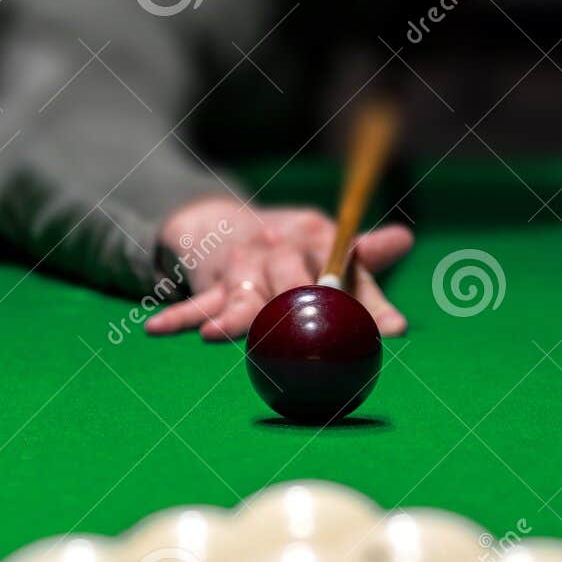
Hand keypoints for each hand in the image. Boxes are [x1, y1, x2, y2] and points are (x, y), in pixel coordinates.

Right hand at [146, 197, 411, 340]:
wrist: (230, 224)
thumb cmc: (296, 250)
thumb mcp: (332, 246)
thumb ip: (366, 256)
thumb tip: (406, 238)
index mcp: (318, 238)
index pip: (351, 270)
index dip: (374, 302)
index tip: (395, 330)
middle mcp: (280, 249)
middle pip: (289, 279)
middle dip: (294, 302)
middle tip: (302, 330)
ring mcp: (243, 268)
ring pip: (240, 296)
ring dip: (230, 317)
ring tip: (216, 337)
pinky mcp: (214, 286)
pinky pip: (195, 304)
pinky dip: (177, 318)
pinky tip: (156, 330)